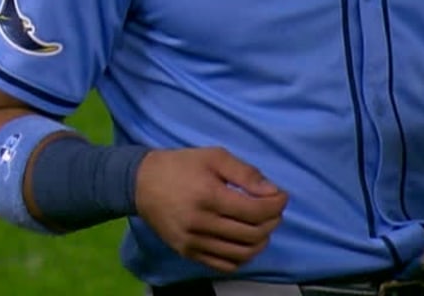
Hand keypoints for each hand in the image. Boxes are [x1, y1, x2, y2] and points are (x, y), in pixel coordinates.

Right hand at [134, 147, 288, 273]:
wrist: (141, 183)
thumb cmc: (181, 165)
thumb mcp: (214, 157)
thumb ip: (245, 173)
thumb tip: (272, 191)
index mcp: (209, 196)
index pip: (256, 211)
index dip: (277, 205)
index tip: (282, 196)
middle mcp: (201, 223)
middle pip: (253, 233)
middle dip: (273, 221)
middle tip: (273, 208)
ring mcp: (194, 242)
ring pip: (242, 253)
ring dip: (261, 240)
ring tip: (262, 224)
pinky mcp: (188, 253)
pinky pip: (224, 265)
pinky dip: (242, 257)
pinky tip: (245, 241)